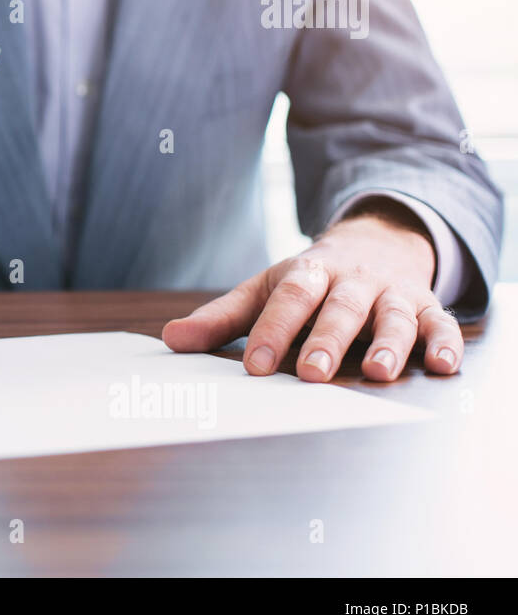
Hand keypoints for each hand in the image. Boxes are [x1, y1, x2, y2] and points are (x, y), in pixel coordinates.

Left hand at [162, 204, 462, 381]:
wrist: (373, 241)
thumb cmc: (308, 280)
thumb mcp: (264, 290)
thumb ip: (221, 318)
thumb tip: (170, 339)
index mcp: (307, 273)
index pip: (288, 298)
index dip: (273, 330)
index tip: (256, 366)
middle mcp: (351, 280)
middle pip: (340, 308)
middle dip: (327, 340)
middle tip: (314, 373)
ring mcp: (391, 293)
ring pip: (393, 316)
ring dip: (388, 344)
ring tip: (379, 372)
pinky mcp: (426, 307)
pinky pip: (440, 324)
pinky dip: (444, 344)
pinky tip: (442, 366)